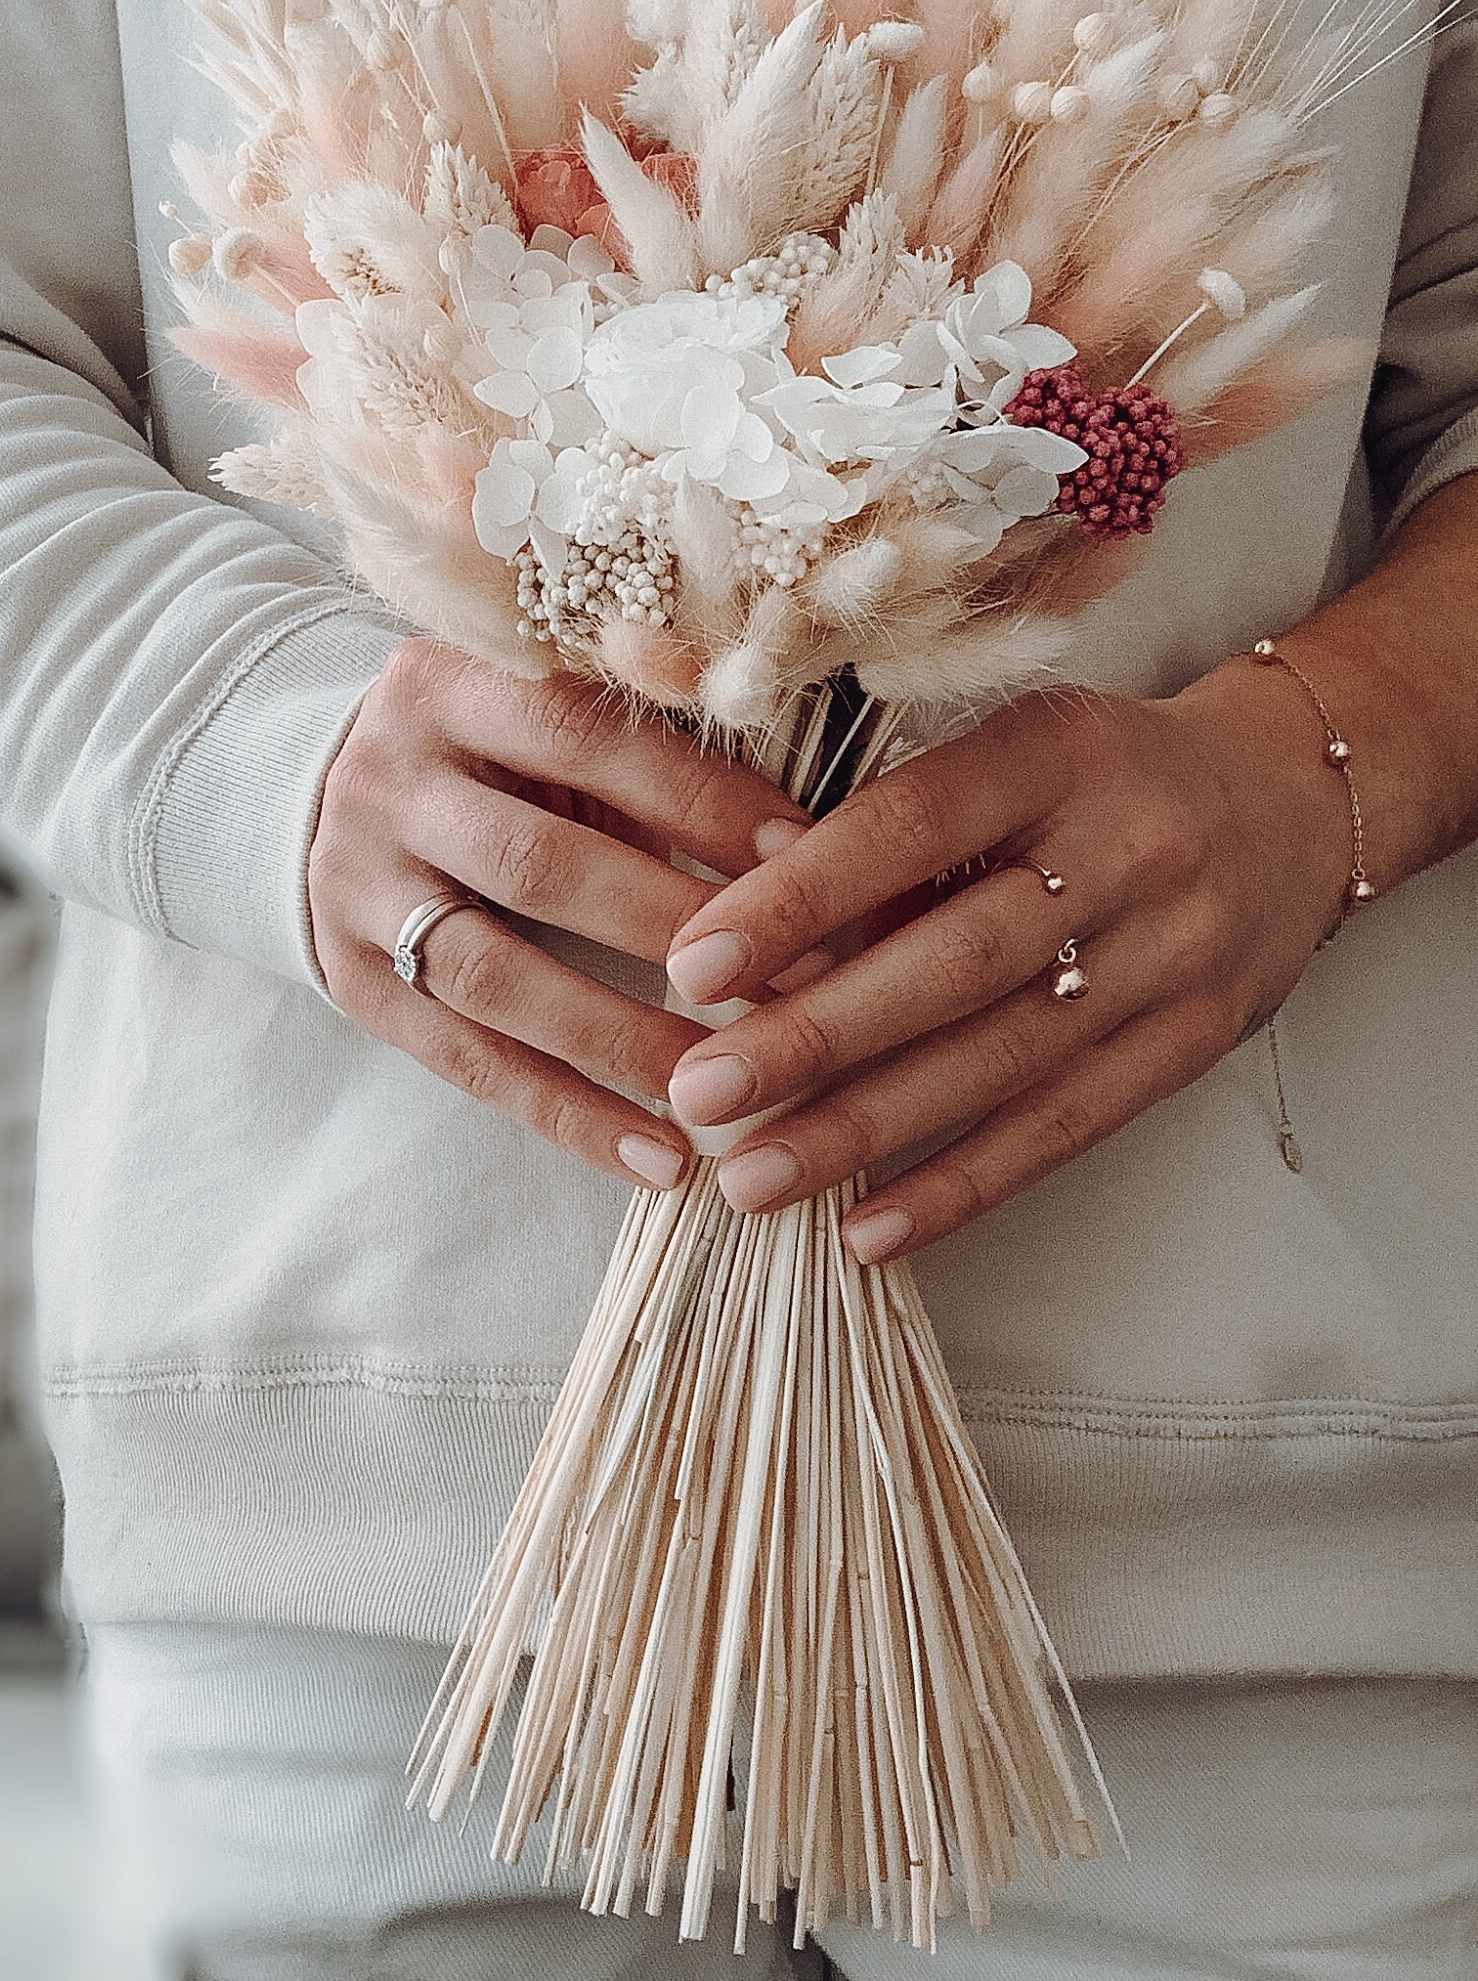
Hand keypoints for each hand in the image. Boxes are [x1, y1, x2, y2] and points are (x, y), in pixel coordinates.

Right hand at [311, 641, 801, 1186]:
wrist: (331, 794)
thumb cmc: (498, 750)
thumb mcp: (552, 703)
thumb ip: (647, 720)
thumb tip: (771, 752)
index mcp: (447, 684)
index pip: (581, 738)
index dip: (697, 799)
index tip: (806, 859)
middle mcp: (386, 784)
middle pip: (536, 867)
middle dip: (673, 927)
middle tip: (794, 980)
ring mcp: (356, 890)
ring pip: (497, 977)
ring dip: (623, 1039)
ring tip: (728, 1085)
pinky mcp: (353, 983)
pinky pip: (469, 1064)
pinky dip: (568, 1115)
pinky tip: (656, 1158)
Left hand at [661, 671, 1354, 1259]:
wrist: (1288, 803)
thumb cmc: (1093, 776)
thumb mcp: (1004, 751)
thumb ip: (883, 825)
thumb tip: (736, 928)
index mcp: (1058, 750)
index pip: (913, 824)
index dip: (800, 897)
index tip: (692, 962)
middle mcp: (1127, 851)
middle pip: (957, 960)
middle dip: (817, 1035)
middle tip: (700, 1091)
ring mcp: (1171, 957)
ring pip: (1000, 1061)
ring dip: (865, 1130)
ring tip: (751, 1177)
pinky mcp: (1193, 1043)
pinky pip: (1062, 1130)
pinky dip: (958, 1187)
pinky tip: (864, 1230)